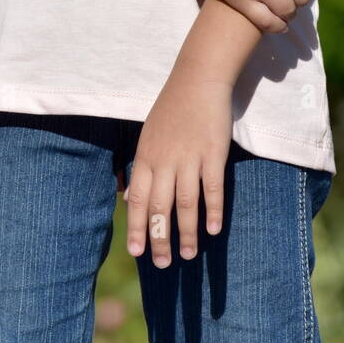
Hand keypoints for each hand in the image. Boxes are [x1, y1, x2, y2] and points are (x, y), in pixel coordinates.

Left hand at [124, 71, 232, 265]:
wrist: (198, 78)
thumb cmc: (172, 108)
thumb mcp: (148, 136)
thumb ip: (141, 169)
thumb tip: (129, 199)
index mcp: (146, 156)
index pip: (139, 199)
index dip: (137, 227)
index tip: (136, 253)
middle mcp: (165, 159)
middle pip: (160, 207)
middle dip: (160, 238)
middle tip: (162, 264)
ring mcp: (190, 156)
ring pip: (185, 202)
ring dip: (187, 232)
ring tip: (189, 255)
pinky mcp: (213, 152)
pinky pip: (212, 187)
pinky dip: (212, 210)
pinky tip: (214, 230)